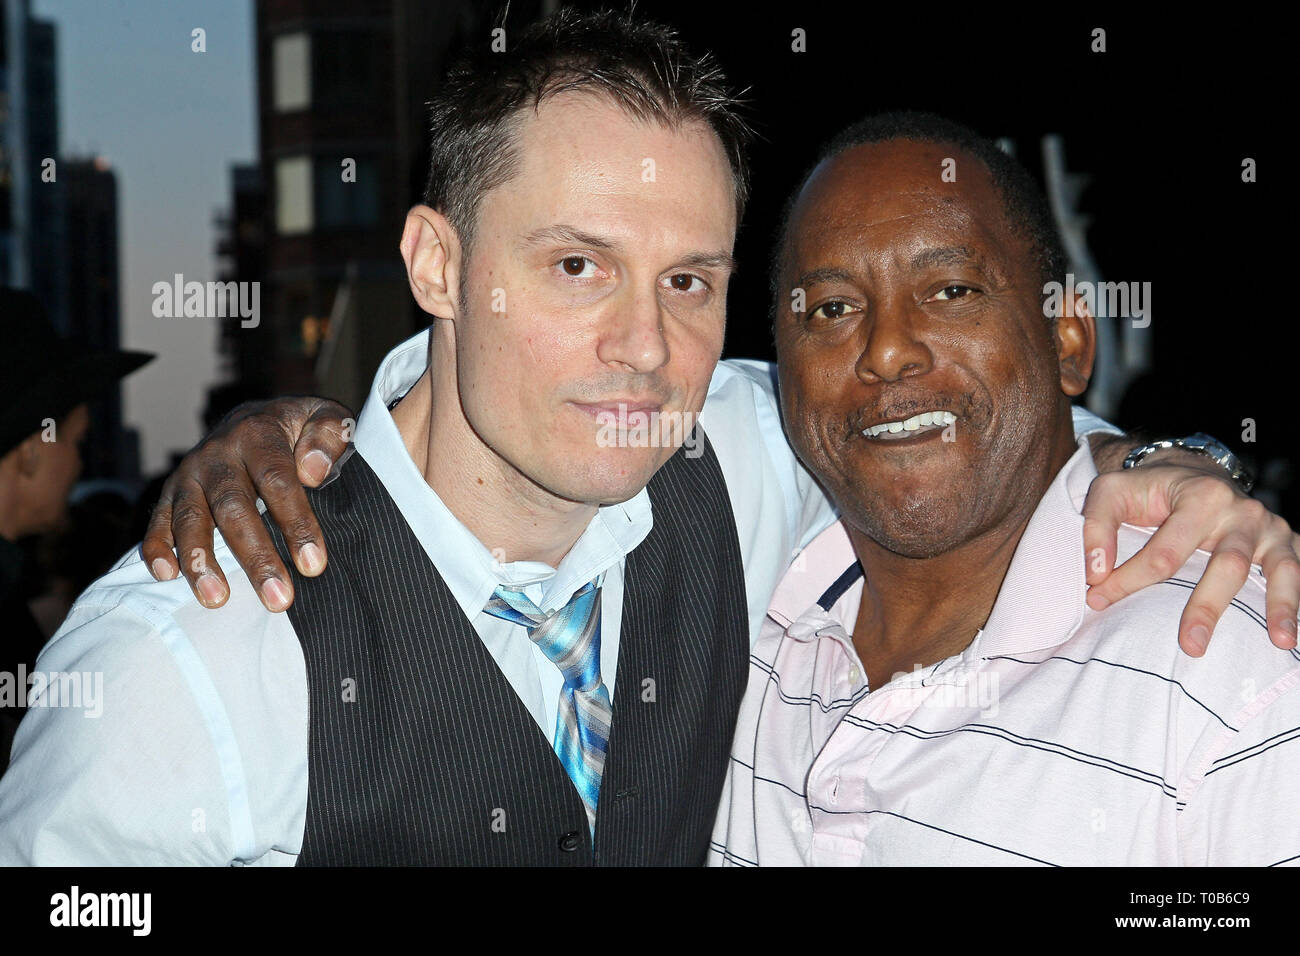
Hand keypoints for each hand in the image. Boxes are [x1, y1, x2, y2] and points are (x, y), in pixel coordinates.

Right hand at [142, 398, 353, 611]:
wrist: (256, 416)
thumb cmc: (300, 429)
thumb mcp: (326, 418)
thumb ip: (329, 436)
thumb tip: (313, 472)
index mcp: (258, 434)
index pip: (277, 481)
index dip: (296, 523)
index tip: (313, 565)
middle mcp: (218, 453)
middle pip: (233, 507)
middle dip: (255, 556)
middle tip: (278, 598)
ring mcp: (191, 473)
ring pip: (191, 518)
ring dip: (201, 561)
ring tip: (217, 599)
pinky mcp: (171, 491)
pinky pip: (159, 520)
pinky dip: (157, 548)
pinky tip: (166, 577)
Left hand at [1081, 462, 1299, 655]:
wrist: (1193, 470)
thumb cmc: (1148, 489)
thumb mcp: (1110, 492)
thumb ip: (1095, 527)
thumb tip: (1095, 572)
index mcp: (1199, 497)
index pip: (1165, 552)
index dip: (1130, 580)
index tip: (1099, 601)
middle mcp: (1240, 511)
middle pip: (1229, 564)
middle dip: (1208, 607)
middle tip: (1191, 646)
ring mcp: (1267, 527)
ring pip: (1279, 569)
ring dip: (1280, 606)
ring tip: (1278, 641)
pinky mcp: (1285, 541)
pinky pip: (1297, 572)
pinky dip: (1298, 601)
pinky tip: (1293, 632)